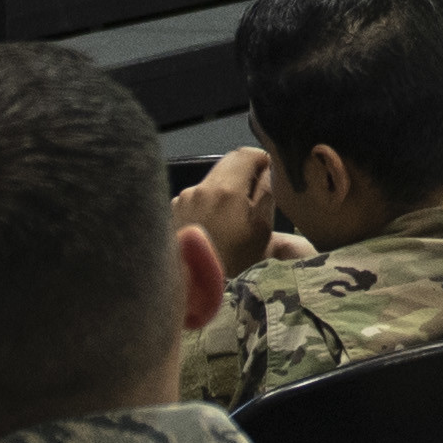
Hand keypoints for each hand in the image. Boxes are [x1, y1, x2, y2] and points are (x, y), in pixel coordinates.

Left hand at [169, 148, 277, 271]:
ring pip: (211, 180)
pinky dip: (209, 201)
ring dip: (226, 188)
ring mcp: (183, 198)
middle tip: (255, 194)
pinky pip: (197, 195)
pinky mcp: (173, 210)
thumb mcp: (262, 229)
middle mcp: (200, 187)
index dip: (261, 159)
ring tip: (235, 214)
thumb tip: (266, 169)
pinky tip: (215, 224)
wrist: (194, 288)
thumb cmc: (235, 261)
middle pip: (226, 164)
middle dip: (244, 173)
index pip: (245, 154)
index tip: (269, 173)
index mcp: (226, 189)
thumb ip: (267, 192)